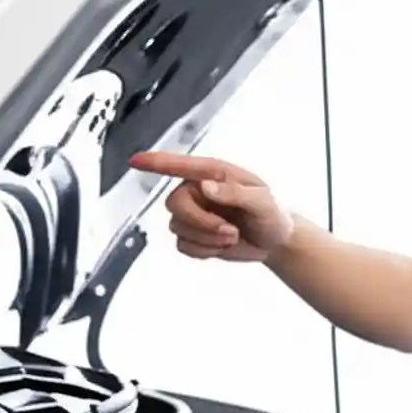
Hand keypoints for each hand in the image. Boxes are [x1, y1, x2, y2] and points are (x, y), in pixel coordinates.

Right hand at [129, 151, 294, 262]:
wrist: (275, 241)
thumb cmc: (272, 214)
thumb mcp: (263, 201)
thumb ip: (235, 193)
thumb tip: (205, 187)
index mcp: (215, 175)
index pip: (180, 165)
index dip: (156, 162)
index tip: (136, 161)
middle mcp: (198, 191)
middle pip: (175, 204)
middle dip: (201, 222)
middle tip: (230, 230)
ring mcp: (193, 214)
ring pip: (177, 227)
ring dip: (207, 237)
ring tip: (232, 235)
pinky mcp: (192, 235)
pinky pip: (183, 245)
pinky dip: (205, 250)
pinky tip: (222, 245)